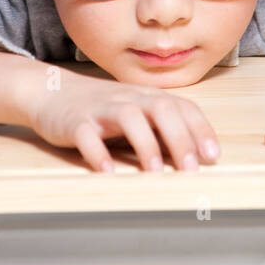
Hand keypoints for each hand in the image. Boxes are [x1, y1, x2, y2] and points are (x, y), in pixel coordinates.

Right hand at [27, 69, 220, 173]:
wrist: (51, 91)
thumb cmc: (100, 109)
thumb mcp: (135, 114)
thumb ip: (160, 130)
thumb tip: (194, 157)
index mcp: (146, 97)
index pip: (182, 107)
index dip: (200, 130)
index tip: (213, 156)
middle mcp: (128, 99)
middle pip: (161, 108)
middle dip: (180, 138)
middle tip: (191, 170)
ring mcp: (101, 108)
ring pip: (128, 117)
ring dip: (145, 144)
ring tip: (155, 173)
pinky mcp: (75, 122)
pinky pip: (87, 134)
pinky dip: (98, 153)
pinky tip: (108, 172)